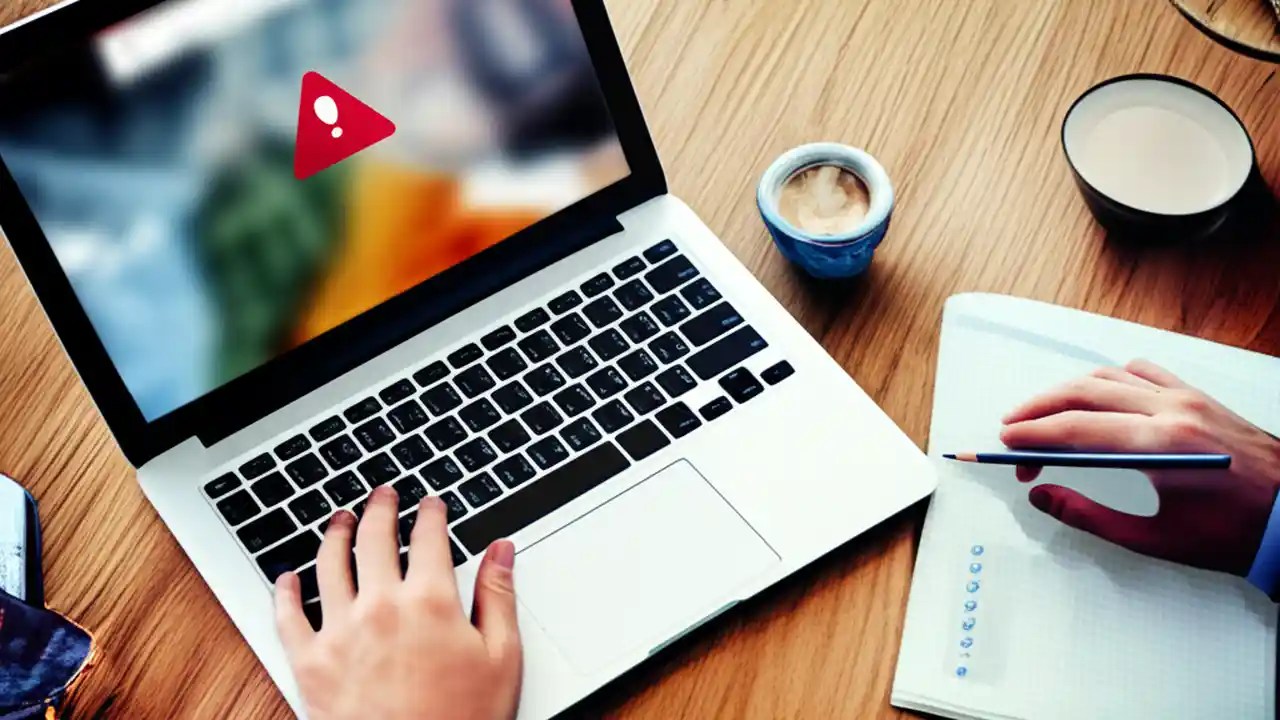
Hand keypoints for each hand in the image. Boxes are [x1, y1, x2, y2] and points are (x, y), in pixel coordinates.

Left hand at [274, 486, 521, 719]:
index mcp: (431, 602)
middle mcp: (381, 607)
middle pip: (374, 538)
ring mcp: (340, 633)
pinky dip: (285, 590)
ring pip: (329, 565)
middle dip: (380, 509)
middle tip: (382, 495)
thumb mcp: (501, 659)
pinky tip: (288, 577)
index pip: (429, 537)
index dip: (431, 513)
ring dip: (334, 534)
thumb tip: (501, 550)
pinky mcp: (310, 663)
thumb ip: (499, 597)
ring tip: (338, 520)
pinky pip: (288, 616)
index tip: (431, 504)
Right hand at [1000, 359, 1279, 574]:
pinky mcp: (1199, 396)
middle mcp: (1172, 410)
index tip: (1006, 444)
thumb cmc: (1233, 534)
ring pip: (1109, 376)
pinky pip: (1144, 371)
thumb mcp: (1155, 539)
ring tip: (1042, 414)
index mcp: (1160, 444)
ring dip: (1068, 392)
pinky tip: (1097, 396)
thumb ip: (1089, 515)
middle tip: (1013, 432)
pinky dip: (1110, 378)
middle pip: (1084, 393)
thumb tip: (1042, 496)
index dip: (1033, 435)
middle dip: (1039, 411)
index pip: (1076, 428)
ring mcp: (1187, 397)